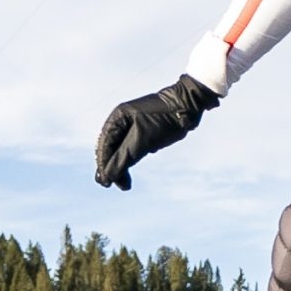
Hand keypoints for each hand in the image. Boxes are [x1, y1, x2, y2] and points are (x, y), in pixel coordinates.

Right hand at [94, 75, 220, 189]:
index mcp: (118, 116)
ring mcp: (133, 125)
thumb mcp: (142, 140)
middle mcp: (123, 120)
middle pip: (111, 147)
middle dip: (111, 166)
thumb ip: (124, 158)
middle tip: (109, 185)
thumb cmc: (164, 119)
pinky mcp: (145, 131)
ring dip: (121, 166)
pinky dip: (131, 160)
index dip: (102, 163)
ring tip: (124, 185)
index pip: (105, 143)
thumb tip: (108, 176)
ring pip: (122, 149)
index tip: (104, 181)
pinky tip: (129, 174)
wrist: (188, 105)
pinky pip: (133, 148)